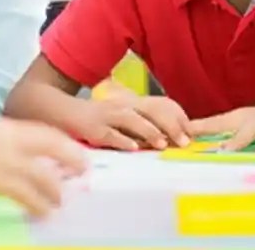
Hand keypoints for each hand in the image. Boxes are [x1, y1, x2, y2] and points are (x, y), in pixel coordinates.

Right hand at [0, 112, 86, 217]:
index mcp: (4, 126)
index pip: (44, 134)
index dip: (64, 145)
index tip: (75, 153)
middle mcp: (10, 143)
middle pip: (51, 153)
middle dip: (68, 164)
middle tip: (78, 175)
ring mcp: (4, 162)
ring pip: (42, 178)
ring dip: (53, 192)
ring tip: (59, 204)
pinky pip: (24, 195)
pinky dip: (36, 204)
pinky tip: (41, 212)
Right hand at [75, 94, 190, 150]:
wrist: (63, 111)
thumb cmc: (95, 120)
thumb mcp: (120, 119)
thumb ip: (140, 128)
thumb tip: (164, 142)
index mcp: (132, 105)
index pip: (160, 107)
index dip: (177, 119)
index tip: (192, 134)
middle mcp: (122, 107)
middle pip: (150, 111)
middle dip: (168, 126)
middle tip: (183, 141)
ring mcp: (106, 116)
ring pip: (131, 120)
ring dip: (148, 131)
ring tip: (162, 144)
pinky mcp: (92, 128)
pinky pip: (109, 134)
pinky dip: (122, 140)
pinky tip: (133, 148)